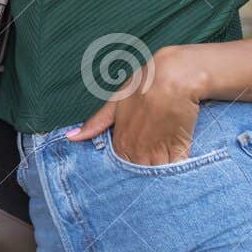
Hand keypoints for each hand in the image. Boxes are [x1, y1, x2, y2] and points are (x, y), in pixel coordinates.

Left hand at [66, 46, 207, 164]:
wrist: (174, 76)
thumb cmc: (144, 85)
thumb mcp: (116, 102)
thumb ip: (96, 123)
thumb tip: (70, 137)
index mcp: (121, 141)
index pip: (121, 167)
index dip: (127, 168)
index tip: (133, 165)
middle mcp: (138, 150)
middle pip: (139, 174)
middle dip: (143, 174)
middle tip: (147, 170)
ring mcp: (159, 152)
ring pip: (157, 174)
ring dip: (159, 174)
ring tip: (162, 170)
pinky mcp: (181, 150)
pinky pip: (177, 169)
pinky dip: (177, 170)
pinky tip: (178, 167)